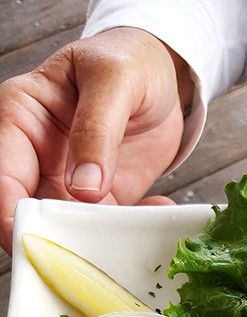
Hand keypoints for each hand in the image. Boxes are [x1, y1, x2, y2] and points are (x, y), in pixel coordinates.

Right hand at [0, 27, 193, 253]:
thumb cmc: (126, 61)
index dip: (8, 209)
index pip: (2, 172)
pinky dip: (133, 227)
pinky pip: (109, 226)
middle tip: (85, 255)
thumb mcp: (113, 80)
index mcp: (22, 118)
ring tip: (131, 233)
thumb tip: (83, 188)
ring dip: (98, 239)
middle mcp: (37, 157)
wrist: (161, 75)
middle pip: (28, 210)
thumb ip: (96, 129)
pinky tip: (159, 210)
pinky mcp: (101, 200)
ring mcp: (68, 183)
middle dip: (51, 238)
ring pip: (68, 227)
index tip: (27, 238)